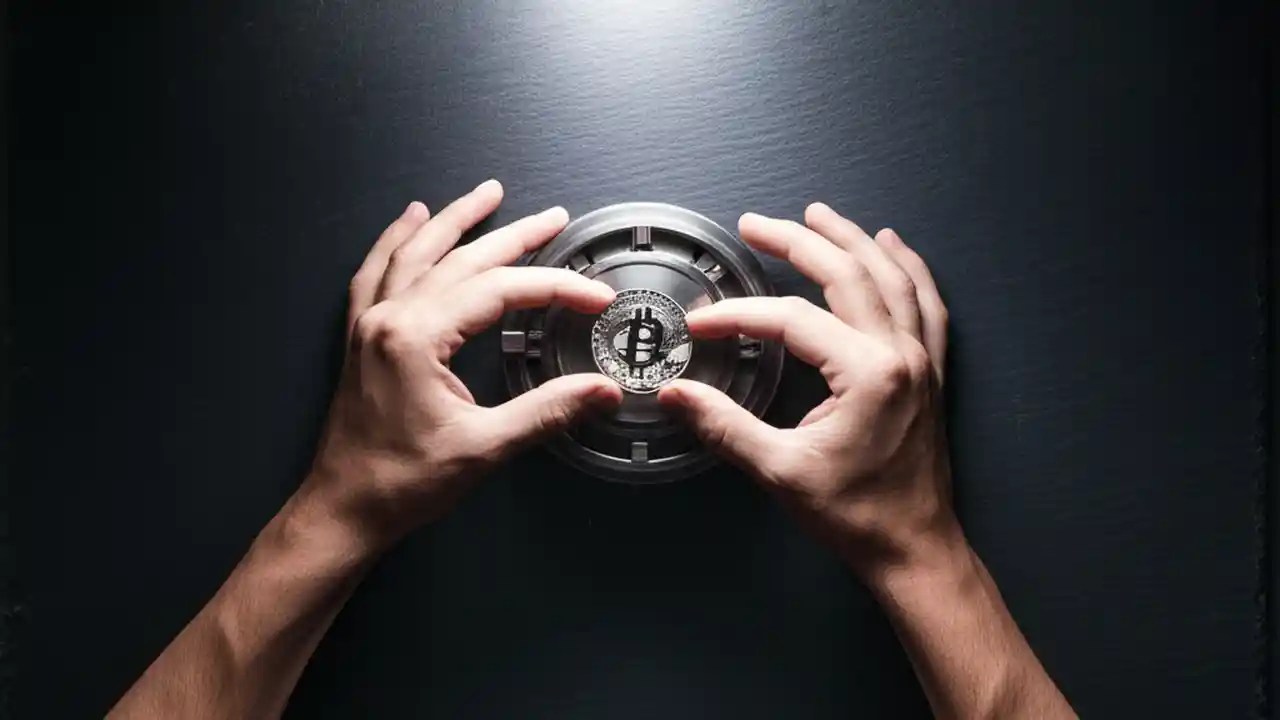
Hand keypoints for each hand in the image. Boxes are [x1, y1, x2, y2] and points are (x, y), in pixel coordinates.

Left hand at [302, 180, 622, 547]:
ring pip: (416, 253)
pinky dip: (397, 240)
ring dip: (455, 220)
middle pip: (461, 260)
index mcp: (415, 336)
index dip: (555, 288)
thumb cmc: (402, 483)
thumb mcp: (484, 448)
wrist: (342, 510)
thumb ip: (547, 411)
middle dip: (513, 236)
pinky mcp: (361, 338)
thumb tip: (604, 390)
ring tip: (488, 194)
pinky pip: (376, 270)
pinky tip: (411, 219)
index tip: (595, 298)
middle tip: (555, 218)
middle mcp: (388, 317)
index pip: (499, 291)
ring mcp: (369, 323)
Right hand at [658, 203, 955, 576]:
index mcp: (868, 373)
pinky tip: (894, 248)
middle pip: (848, 275)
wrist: (916, 550)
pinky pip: (927, 305)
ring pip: (893, 278)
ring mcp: (923, 361)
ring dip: (854, 240)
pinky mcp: (931, 373)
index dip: (740, 314)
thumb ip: (725, 425)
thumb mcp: (780, 473)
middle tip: (756, 224)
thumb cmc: (856, 516)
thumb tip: (674, 393)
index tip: (701, 323)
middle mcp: (901, 355)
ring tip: (820, 214)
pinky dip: (909, 269)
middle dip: (798, 241)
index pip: (792, 319)